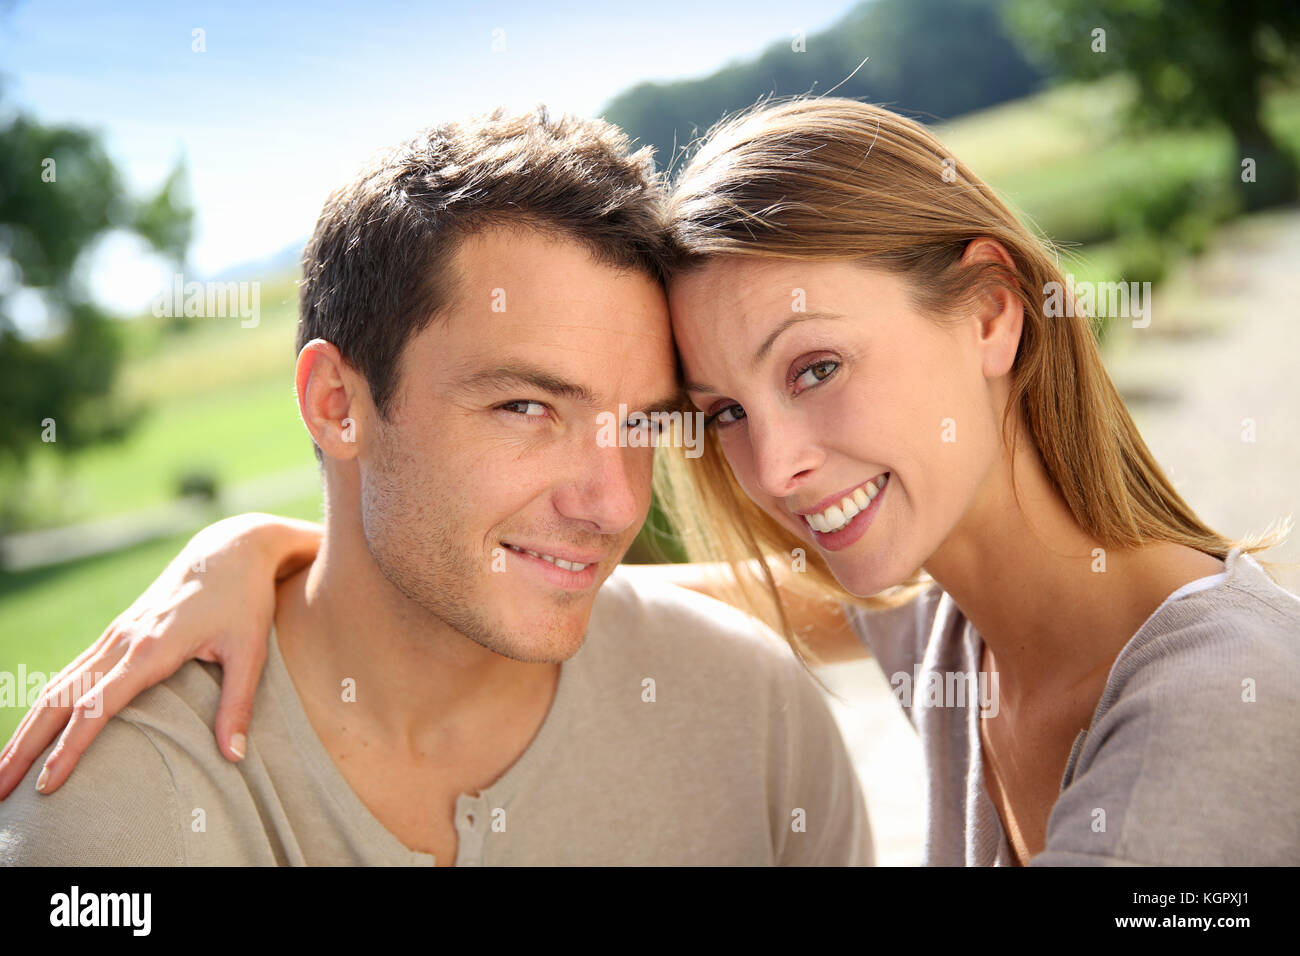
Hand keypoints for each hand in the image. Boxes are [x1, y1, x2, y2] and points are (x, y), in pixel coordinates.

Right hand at [0, 513, 321, 797]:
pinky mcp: (117, 633)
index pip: (97, 707)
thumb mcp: (250, 651)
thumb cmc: (244, 599)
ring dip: (26, 729)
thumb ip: (238, 704)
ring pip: (57, 686)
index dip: (70, 747)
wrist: (230, 549)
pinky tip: (34, 732)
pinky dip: (45, 705)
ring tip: (2, 773)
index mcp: (152, 648)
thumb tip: (234, 756)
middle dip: (24, 746)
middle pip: (59, 699)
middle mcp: (123, 642)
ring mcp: (115, 636)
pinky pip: (72, 673)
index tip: (48, 785)